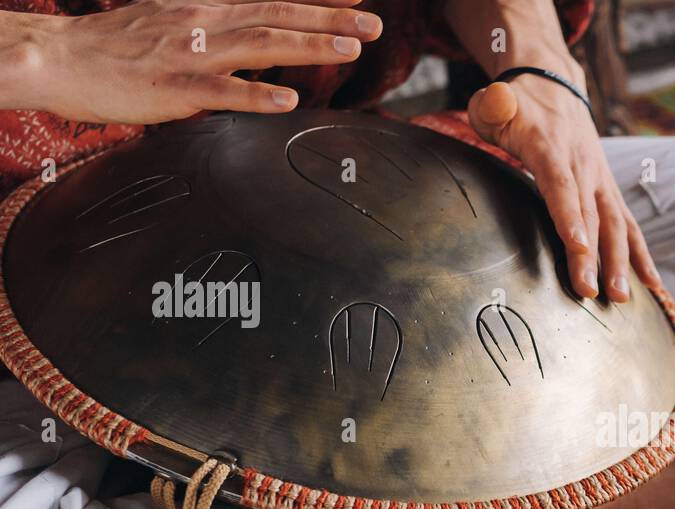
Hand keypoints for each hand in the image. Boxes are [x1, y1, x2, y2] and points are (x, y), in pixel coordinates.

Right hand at [25, 0, 382, 124]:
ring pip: (261, 45)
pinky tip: (288, 97)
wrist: (63, 58)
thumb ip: (219, 26)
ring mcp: (192, 54)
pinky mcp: (175, 87)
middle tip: (374, 24)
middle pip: (278, 15)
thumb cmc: (119, 47)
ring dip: (309, 45)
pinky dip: (258, 93)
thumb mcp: (174, 20)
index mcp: (207, 7)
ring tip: (350, 49)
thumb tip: (259, 31)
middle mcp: (206, 22)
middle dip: (331, 18)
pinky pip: (223, 91)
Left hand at [467, 75, 655, 302]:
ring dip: (621, 263)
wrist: (555, 83)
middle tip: (592, 292)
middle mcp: (583, 167)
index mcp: (552, 148)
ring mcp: (600, 180)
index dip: (570, 216)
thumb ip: (493, 106)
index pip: (561, 185)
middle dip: (594, 257)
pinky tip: (652, 284)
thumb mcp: (497, 99)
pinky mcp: (608, 191)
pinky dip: (641, 255)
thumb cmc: (519, 103)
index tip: (578, 246)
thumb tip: (494, 105)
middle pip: (591, 216)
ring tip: (622, 298)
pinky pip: (628, 225)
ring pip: (615, 224)